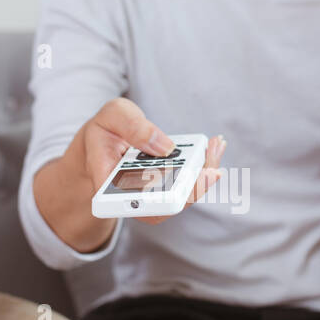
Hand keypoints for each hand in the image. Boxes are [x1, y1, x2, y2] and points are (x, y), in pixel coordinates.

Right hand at [80, 98, 224, 225]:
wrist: (101, 141)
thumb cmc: (105, 129)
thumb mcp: (112, 115)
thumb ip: (132, 126)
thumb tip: (164, 147)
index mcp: (108, 184)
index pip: (135, 203)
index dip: (160, 202)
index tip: (181, 188)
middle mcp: (131, 197)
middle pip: (166, 204)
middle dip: (193, 186)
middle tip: (212, 166)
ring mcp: (150, 195)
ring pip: (181, 196)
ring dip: (204, 173)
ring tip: (217, 146)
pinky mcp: (164, 187)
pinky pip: (186, 184)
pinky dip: (202, 166)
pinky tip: (214, 147)